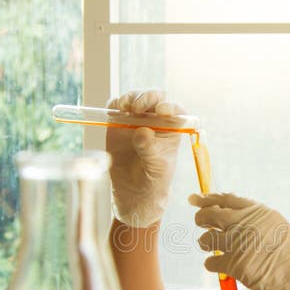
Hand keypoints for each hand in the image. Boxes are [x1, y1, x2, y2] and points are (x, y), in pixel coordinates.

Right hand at [106, 90, 184, 227]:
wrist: (134, 191)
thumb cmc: (154, 179)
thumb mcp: (156, 167)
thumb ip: (150, 149)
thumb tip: (143, 131)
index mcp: (172, 128)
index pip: (175, 110)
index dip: (170, 106)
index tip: (162, 111)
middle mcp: (155, 120)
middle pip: (154, 98)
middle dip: (147, 97)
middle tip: (138, 107)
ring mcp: (136, 119)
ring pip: (134, 98)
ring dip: (129, 98)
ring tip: (125, 108)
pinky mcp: (118, 123)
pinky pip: (115, 107)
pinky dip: (114, 105)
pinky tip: (115, 111)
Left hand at [189, 193, 289, 289]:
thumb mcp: (277, 229)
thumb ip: (253, 221)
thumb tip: (225, 216)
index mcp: (259, 212)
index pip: (226, 199)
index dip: (208, 198)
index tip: (195, 199)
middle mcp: (248, 223)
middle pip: (211, 214)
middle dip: (201, 217)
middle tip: (200, 222)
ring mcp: (240, 243)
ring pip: (206, 238)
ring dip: (205, 243)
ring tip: (212, 248)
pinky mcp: (234, 264)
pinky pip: (210, 262)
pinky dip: (212, 264)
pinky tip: (220, 267)